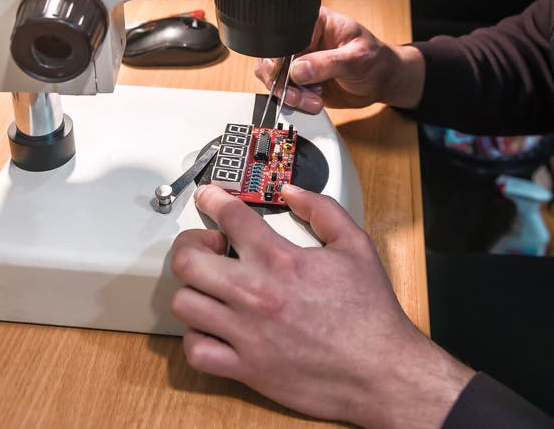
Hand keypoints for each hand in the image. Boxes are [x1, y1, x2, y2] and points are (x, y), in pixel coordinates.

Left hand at [171, 184, 472, 427]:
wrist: (381, 370)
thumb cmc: (370, 313)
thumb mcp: (355, 244)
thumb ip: (322, 210)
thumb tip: (292, 192)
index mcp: (281, 260)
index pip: (229, 216)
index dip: (213, 199)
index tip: (208, 197)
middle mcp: (256, 294)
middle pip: (188, 259)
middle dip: (190, 243)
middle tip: (205, 244)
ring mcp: (246, 333)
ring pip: (184, 303)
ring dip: (192, 288)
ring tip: (209, 285)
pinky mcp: (246, 368)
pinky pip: (195, 350)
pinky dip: (196, 336)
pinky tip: (213, 325)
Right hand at [254, 6, 424, 112]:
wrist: (383, 82)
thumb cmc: (376, 61)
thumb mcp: (357, 58)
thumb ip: (328, 62)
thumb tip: (298, 69)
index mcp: (314, 23)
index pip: (284, 36)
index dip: (279, 55)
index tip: (287, 72)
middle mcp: (302, 40)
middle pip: (272, 58)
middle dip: (282, 80)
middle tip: (299, 93)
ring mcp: (300, 61)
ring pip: (275, 78)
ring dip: (290, 94)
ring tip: (314, 100)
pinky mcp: (300, 80)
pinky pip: (285, 92)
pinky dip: (296, 102)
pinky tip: (314, 102)